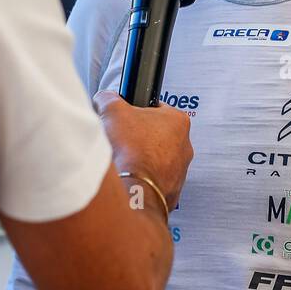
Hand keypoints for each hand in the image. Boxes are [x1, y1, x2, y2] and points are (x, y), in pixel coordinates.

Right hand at [93, 90, 192, 211]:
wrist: (134, 188)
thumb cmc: (131, 150)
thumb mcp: (113, 110)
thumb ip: (109, 98)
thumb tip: (105, 98)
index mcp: (178, 121)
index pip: (157, 109)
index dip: (138, 112)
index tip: (127, 118)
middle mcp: (185, 146)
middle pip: (158, 135)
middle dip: (140, 137)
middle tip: (123, 139)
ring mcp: (180, 171)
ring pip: (158, 159)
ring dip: (142, 159)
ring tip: (125, 159)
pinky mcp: (172, 191)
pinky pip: (155, 180)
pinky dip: (143, 178)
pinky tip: (130, 176)